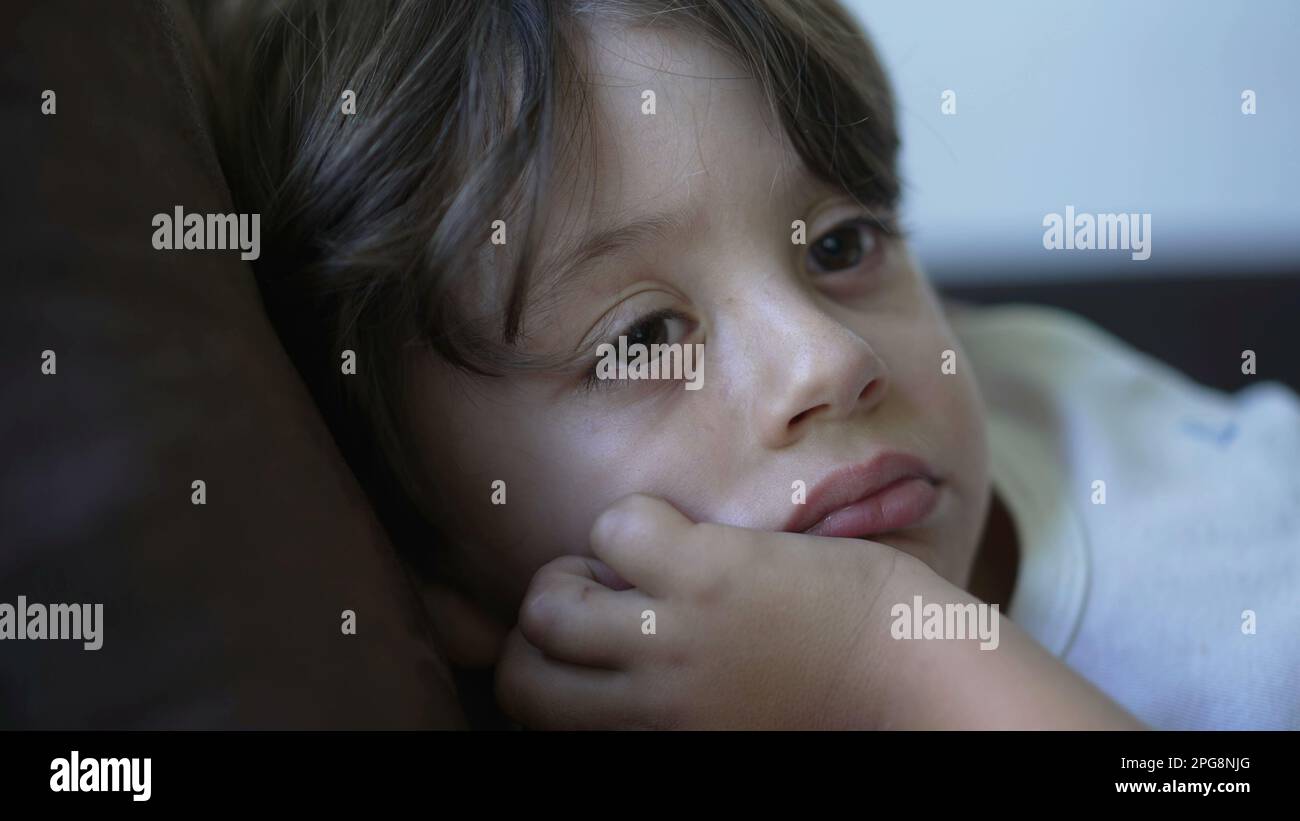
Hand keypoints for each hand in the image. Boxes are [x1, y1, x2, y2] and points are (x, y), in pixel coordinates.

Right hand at [494, 493, 914, 728]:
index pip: (527, 714)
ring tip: (634, 564)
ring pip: (546, 602)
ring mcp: (672, 640)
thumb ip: (649, 708)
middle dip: (539, 625)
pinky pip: (618, 527)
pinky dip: (639, 518)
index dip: (537, 666)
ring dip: (577, 569)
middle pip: (517, 673)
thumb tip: (597, 651)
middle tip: (598, 599)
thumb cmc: (816, 697)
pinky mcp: (707, 576)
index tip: (578, 644)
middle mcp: (648, 710)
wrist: (907, 675)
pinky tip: (689, 534)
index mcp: (649, 742)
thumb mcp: (712, 724)